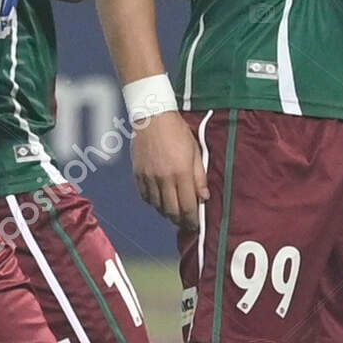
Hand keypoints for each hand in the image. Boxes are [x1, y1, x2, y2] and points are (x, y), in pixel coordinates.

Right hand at [131, 112, 206, 228]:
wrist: (153, 117)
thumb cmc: (178, 132)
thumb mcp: (196, 151)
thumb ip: (200, 176)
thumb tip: (204, 197)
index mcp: (181, 173)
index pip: (188, 206)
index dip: (192, 220)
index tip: (196, 226)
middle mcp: (163, 179)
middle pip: (172, 211)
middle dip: (180, 221)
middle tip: (186, 224)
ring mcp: (149, 178)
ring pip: (157, 206)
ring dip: (167, 213)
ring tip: (174, 214)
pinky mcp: (138, 175)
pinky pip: (145, 197)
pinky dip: (153, 203)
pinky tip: (160, 202)